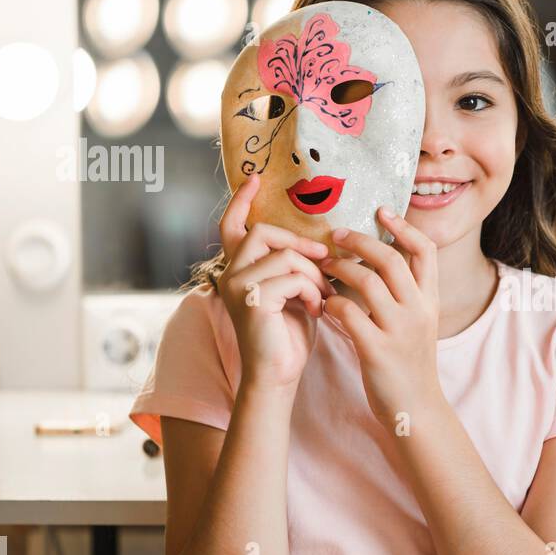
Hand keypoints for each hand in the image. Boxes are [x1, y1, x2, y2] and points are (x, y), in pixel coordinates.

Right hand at [217, 173, 335, 390]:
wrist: (278, 375)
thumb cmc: (289, 335)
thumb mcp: (293, 292)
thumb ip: (294, 266)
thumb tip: (321, 243)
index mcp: (238, 269)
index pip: (231, 226)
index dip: (241, 201)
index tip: (255, 179)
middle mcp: (229, 274)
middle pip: (264, 232)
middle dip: (302, 243)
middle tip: (326, 260)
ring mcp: (236, 285)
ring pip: (286, 255)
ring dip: (315, 275)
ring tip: (324, 297)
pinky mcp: (251, 299)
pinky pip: (293, 277)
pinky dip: (313, 292)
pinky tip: (318, 311)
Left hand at [320, 206, 443, 429]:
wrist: (415, 409)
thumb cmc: (409, 363)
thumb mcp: (418, 324)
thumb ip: (405, 295)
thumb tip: (378, 261)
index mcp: (431, 301)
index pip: (426, 251)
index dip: (404, 227)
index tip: (381, 210)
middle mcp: (419, 310)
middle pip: (391, 259)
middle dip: (360, 242)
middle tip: (336, 235)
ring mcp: (400, 330)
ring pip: (367, 281)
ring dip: (340, 269)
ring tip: (324, 267)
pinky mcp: (378, 350)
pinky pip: (348, 313)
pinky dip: (331, 303)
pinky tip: (323, 303)